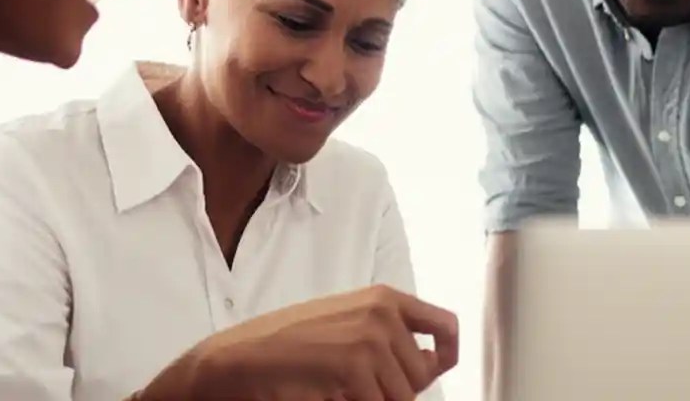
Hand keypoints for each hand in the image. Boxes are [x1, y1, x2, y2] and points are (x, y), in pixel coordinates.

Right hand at [138, 284, 457, 400]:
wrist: (242, 356)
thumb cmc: (291, 342)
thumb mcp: (348, 322)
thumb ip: (389, 335)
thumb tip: (433, 364)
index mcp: (385, 298)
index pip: (445, 325)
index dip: (448, 353)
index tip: (438, 366)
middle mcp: (383, 314)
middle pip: (421, 375)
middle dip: (398, 390)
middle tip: (360, 387)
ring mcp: (369, 340)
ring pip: (402, 396)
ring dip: (377, 400)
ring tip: (342, 388)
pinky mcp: (353, 368)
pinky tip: (332, 393)